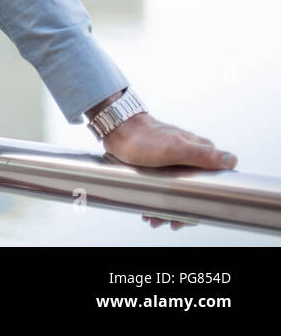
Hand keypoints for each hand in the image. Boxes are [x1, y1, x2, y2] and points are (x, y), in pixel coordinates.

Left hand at [100, 112, 237, 230]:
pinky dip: (158, 199)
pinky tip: (149, 210)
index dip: (205, 202)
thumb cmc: (145, 138)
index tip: (191, 215)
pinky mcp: (162, 164)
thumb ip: (202, 155)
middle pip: (196, 190)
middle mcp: (192, 157)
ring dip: (168, 208)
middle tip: (168, 222)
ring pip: (179, 190)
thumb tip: (231, 161)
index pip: (215, 182)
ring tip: (154, 219)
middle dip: (182, 209)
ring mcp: (177, 161)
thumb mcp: (175, 148)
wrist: (119, 129)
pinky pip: (164, 186)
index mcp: (201, 152)